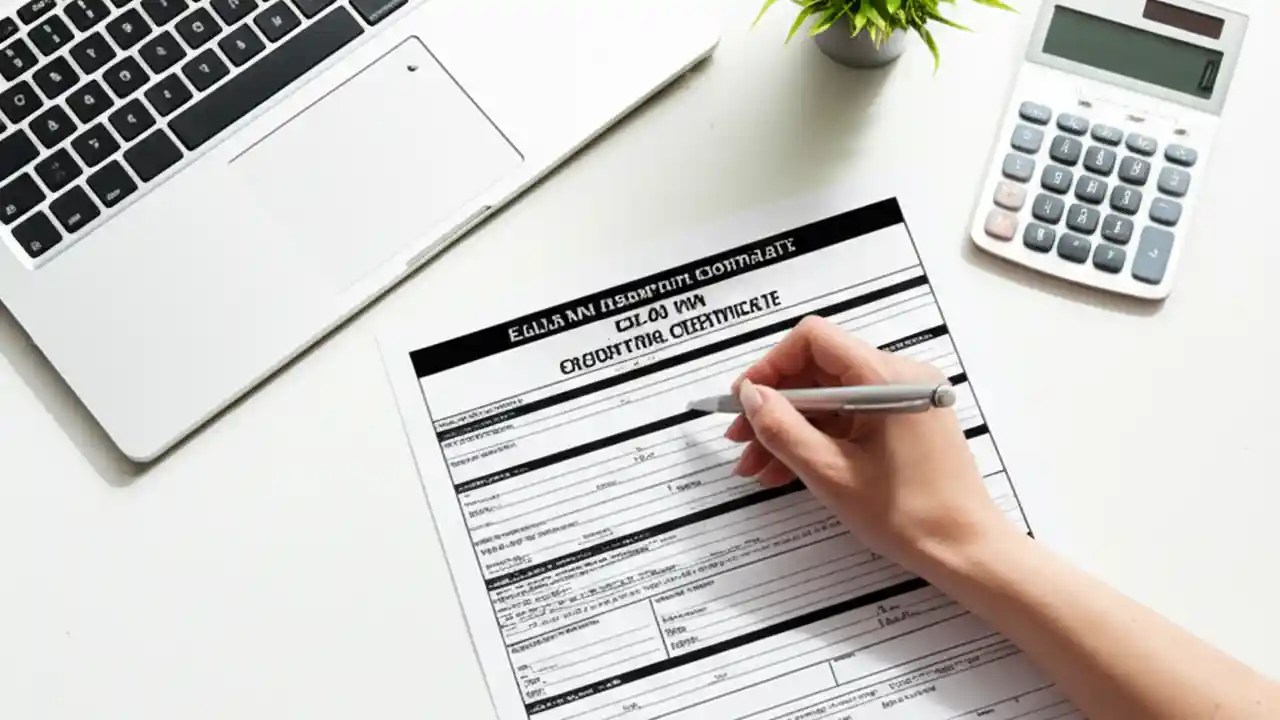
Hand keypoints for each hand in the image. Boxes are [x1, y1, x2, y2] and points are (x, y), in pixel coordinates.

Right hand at [726, 317, 1013, 572]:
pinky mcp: (903, 421)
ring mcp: (902, 399)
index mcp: (886, 378)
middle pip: (818, 370)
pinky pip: (848, 417)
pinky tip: (785, 469)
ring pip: (829, 398)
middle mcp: (899, 377)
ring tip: (756, 467)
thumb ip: (783, 428)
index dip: (770, 366)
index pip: (813, 340)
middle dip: (773, 406)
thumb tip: (750, 395)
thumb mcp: (831, 473)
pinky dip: (816, 438)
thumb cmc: (908, 516)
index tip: (743, 400)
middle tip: (739, 441)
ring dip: (789, 428)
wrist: (965, 550)